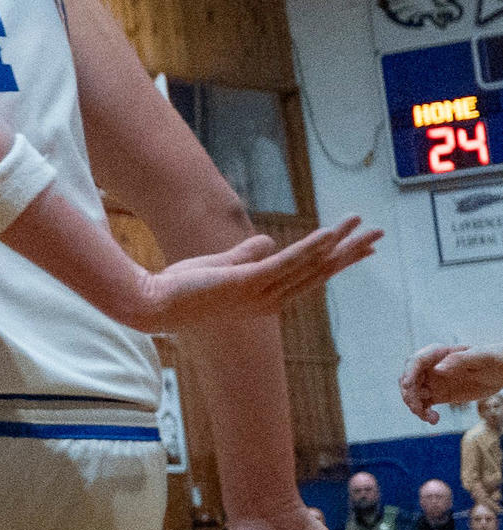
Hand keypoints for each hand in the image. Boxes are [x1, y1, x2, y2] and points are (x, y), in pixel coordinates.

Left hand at [123, 221, 376, 335]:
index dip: (335, 260)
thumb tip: (269, 241)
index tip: (359, 247)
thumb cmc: (180, 288)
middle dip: (351, 253)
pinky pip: (286, 263)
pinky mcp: (247, 283)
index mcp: (266, 299)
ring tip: (363, 226)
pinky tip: (330, 234)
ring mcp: (260, 294)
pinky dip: (310, 248)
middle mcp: (270, 301)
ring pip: (309, 265)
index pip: (309, 276)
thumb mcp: (219, 267)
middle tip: (378, 235)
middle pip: (320, 273)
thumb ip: (246, 255)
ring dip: (338, 243)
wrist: (151, 304)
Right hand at [401, 342, 502, 421]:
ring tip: (430, 418)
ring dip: (415, 406)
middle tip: (419, 408)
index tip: (407, 386)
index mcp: (440, 354)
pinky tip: (434, 420)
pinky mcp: (438, 395)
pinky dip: (423, 413)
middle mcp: (431, 367)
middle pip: (409, 378)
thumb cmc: (494, 359)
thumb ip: (459, 360)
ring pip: (412, 393)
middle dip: (409, 394)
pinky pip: (422, 404)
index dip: (409, 373)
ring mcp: (433, 381)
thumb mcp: (482, 357)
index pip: (417, 361)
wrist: (501, 372)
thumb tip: (437, 369)